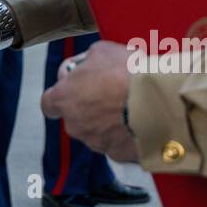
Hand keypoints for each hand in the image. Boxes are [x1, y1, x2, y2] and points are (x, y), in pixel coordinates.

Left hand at [41, 40, 137, 160]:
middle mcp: (75, 125)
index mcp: (63, 99)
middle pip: (75, 118)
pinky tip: (139, 121)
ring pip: (97, 132)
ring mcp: (96, 143)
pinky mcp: (118, 155)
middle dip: (88, 107)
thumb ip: (89, 61)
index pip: (49, 103)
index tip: (76, 85)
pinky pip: (118, 143)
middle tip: (109, 92)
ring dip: (107, 121)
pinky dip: (126, 135)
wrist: (157, 100)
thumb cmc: (125, 73)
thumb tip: (90, 64)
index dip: (62, 94)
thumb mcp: (102, 51)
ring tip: (129, 105)